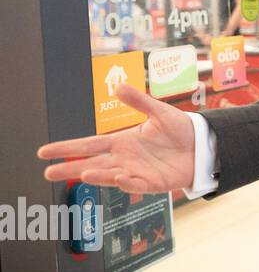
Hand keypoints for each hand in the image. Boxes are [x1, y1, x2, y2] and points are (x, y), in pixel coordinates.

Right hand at [37, 83, 196, 194]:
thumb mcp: (159, 111)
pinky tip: (121, 178)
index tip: (44, 152)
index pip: (88, 145)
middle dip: (70, 169)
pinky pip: (138, 184)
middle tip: (49, 173)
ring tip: (83, 175)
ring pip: (111, 175)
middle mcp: (124, 158)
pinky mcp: (153, 183)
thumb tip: (118, 87)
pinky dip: (129, 183)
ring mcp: (137, 172)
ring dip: (98, 176)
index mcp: (121, 141)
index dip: (66, 148)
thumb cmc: (179, 130)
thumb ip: (139, 101)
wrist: (202, 145)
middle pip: (92, 164)